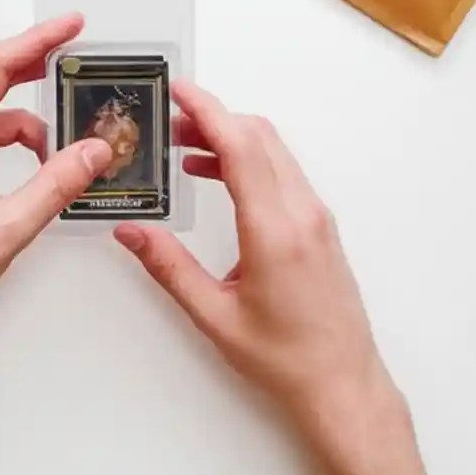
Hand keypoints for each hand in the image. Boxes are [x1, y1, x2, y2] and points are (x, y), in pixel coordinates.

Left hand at [0, 14, 112, 354]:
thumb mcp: (8, 228)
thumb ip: (57, 184)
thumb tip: (93, 152)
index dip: (38, 40)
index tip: (71, 26)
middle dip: (38, 71)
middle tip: (79, 69)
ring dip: (27, 127)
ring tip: (63, 157)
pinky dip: (7, 143)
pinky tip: (33, 170)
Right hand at [114, 82, 435, 474]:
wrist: (343, 384)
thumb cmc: (286, 359)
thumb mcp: (214, 316)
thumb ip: (169, 267)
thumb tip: (131, 232)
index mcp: (275, 230)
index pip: (240, 146)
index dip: (207, 110)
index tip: (179, 90)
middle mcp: (302, 214)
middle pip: (259, 137)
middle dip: (213, 118)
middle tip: (170, 120)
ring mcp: (317, 218)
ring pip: (274, 152)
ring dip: (232, 139)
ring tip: (186, 148)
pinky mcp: (320, 227)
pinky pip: (284, 174)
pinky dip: (250, 161)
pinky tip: (220, 178)